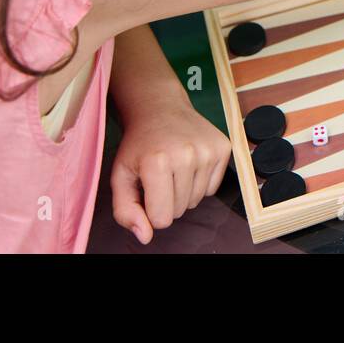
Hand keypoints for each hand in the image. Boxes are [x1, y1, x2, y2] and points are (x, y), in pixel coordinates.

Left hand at [109, 93, 231, 244]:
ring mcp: (208, 150)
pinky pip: (213, 188)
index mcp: (157, 162)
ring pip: (197, 201)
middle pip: (180, 211)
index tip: (146, 190)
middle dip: (167, 201)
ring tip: (174, 169)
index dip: (151, 210)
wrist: (160, 108)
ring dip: (184, 192)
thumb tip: (146, 236)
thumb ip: (125, 211)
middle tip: (159, 176)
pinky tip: (190, 164)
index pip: (162, 219)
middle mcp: (187, 155)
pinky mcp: (223, 147)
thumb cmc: (138, 146)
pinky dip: (200, 183)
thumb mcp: (120, 176)